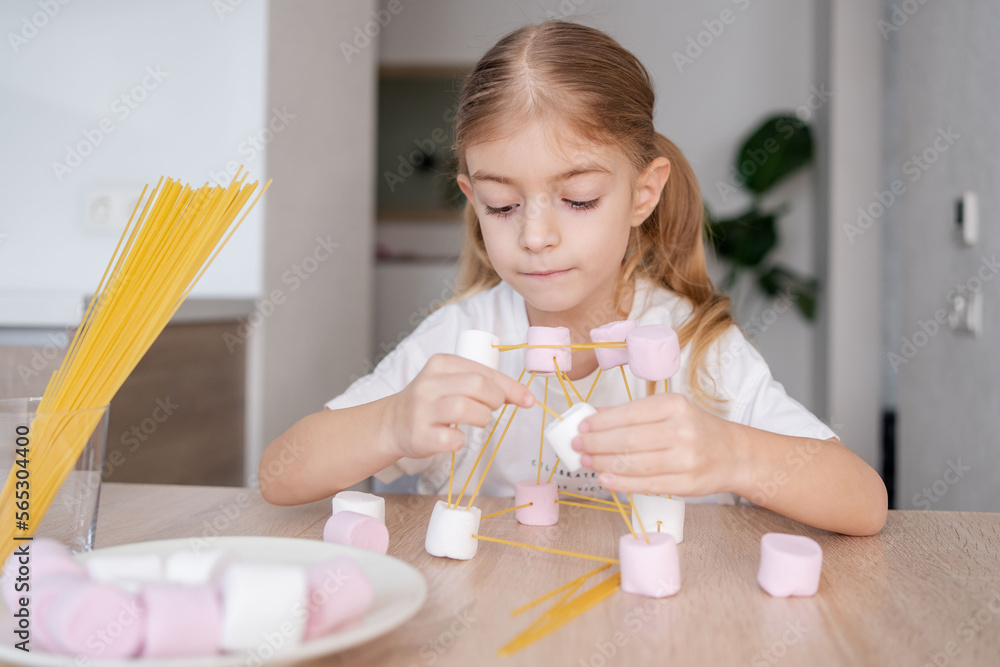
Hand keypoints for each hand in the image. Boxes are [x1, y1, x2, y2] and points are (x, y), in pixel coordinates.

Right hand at [385, 354, 534, 459]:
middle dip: (495, 400)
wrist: (392, 424)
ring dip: (482, 418)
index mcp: (441, 363)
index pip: (484, 371)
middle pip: (478, 386)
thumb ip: (481, 383)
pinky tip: (457, 438)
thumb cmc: (431, 403)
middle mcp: (429, 384)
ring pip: (466, 409)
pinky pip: (451, 438)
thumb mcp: (451, 382)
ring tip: (478, 420)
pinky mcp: (420, 435)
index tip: (527, 400)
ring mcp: (423, 410)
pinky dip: (461, 440)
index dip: (511, 387)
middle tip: (493, 409)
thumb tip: (521, 395)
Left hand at [571, 393, 745, 495]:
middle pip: (628, 440)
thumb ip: (633, 413)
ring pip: (634, 464)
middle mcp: (682, 431)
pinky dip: (621, 483)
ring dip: (604, 464)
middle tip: (577, 446)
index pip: (629, 414)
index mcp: (675, 405)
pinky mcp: (687, 484)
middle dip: (596, 444)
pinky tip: (605, 479)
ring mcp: (686, 459)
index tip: (581, 427)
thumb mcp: (670, 410)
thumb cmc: (696, 429)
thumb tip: (594, 416)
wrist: (734, 454)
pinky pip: (647, 485)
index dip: (601, 423)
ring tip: (586, 462)